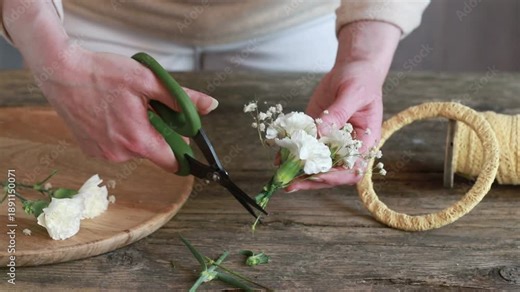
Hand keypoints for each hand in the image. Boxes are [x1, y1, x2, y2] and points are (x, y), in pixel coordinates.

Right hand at [36, 47, 217, 171]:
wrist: (60, 71)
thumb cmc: (103, 73)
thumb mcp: (148, 81)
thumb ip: (181, 98)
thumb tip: (211, 106)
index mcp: (138, 140)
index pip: (173, 162)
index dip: (182, 150)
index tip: (181, 136)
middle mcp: (120, 154)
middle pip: (153, 152)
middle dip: (157, 133)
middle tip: (147, 107)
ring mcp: (103, 154)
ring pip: (134, 149)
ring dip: (137, 132)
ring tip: (124, 107)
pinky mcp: (90, 150)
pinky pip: (116, 147)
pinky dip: (119, 134)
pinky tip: (110, 113)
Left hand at [287, 21, 400, 190]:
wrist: (352, 68)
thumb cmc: (361, 79)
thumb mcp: (352, 94)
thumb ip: (338, 114)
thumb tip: (320, 133)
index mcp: (365, 141)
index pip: (352, 169)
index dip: (335, 176)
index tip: (316, 175)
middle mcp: (347, 146)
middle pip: (332, 172)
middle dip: (312, 180)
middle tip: (291, 184)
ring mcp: (331, 141)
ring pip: (317, 164)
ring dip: (299, 172)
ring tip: (281, 176)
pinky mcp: (316, 132)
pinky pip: (305, 148)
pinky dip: (291, 154)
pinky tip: (278, 158)